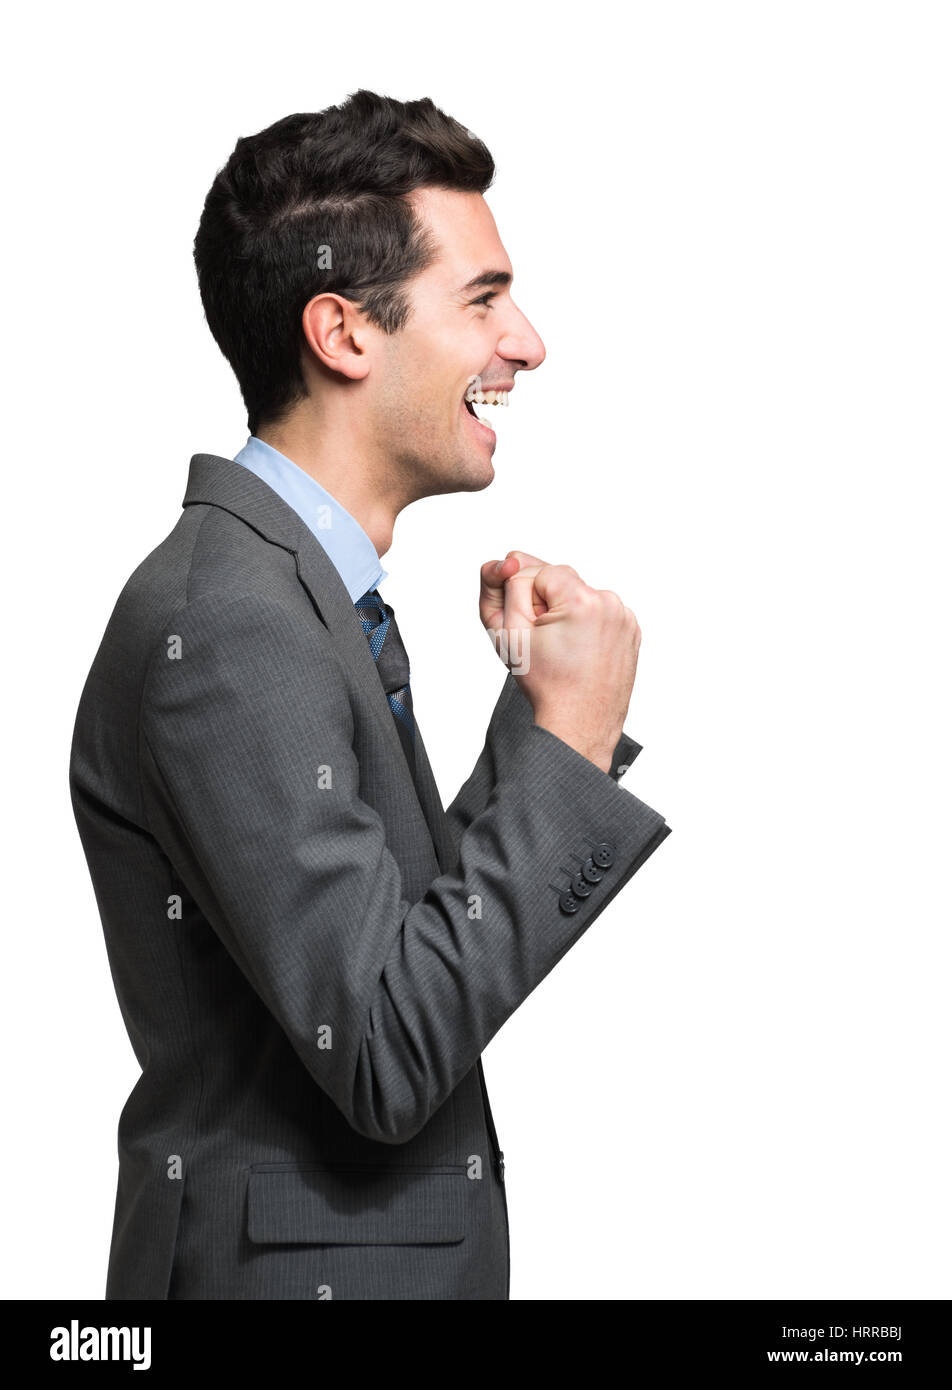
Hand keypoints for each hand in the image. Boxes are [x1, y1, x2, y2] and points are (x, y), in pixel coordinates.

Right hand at [479, 551, 640, 774]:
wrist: (578, 723)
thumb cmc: (545, 683)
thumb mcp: (510, 631)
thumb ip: (506, 585)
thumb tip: (514, 559)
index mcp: (583, 600)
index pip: (538, 572)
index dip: (527, 601)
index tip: (534, 631)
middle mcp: (610, 603)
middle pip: (562, 582)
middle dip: (547, 605)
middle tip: (546, 642)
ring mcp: (625, 618)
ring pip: (580, 598)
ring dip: (567, 615)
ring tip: (564, 650)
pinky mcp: (631, 630)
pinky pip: (599, 614)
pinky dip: (586, 626)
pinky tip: (580, 652)